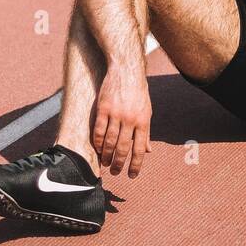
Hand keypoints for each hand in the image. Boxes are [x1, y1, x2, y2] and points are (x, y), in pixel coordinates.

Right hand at [92, 62, 151, 178]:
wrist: (126, 69)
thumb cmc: (138, 92)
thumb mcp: (147, 111)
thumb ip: (146, 132)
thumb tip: (148, 151)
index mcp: (143, 121)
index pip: (139, 149)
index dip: (135, 165)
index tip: (132, 175)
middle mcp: (130, 119)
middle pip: (122, 148)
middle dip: (118, 163)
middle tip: (115, 172)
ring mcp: (115, 114)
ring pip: (109, 141)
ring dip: (106, 155)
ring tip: (105, 164)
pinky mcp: (103, 108)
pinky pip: (98, 130)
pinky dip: (97, 142)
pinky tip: (97, 149)